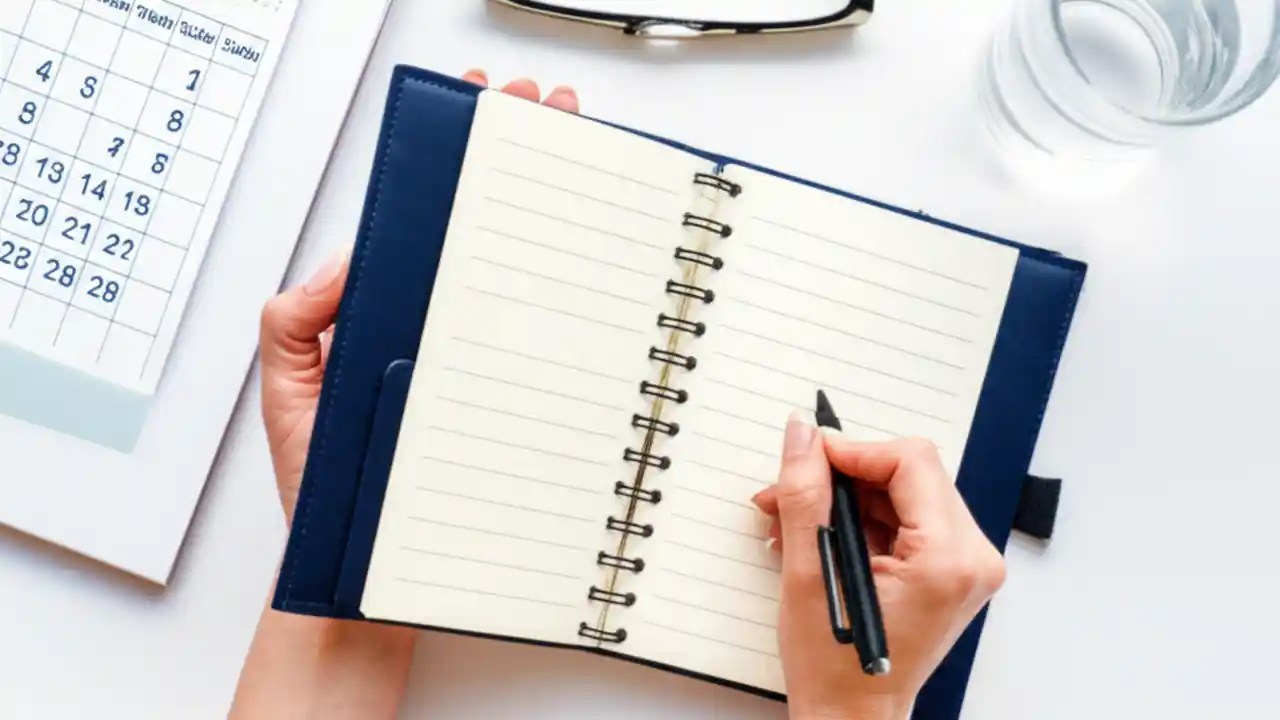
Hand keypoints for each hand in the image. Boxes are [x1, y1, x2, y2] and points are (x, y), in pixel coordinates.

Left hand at [258, 70, 578, 522]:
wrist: (359, 575)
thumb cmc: (328, 492)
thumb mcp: (291, 397)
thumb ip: (296, 326)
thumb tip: (343, 265)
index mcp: (392, 320)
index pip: (430, 228)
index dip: (457, 167)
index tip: (486, 112)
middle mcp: (444, 340)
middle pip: (487, 242)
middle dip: (524, 170)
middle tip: (554, 114)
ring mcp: (483, 374)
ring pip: (525, 290)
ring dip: (562, 229)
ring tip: (587, 169)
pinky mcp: (512, 410)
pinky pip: (545, 357)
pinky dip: (577, 318)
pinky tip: (600, 280)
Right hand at [753, 413, 1005, 719]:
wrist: (853, 718)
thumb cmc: (836, 670)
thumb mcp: (810, 576)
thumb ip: (806, 497)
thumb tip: (803, 438)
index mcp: (948, 559)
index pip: (910, 462)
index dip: (852, 450)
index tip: (808, 457)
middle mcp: (971, 558)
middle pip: (909, 473)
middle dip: (842, 476)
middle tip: (789, 493)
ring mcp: (965, 564)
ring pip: (904, 491)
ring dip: (845, 498)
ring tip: (794, 522)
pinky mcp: (950, 569)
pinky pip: (907, 517)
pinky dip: (861, 518)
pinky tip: (821, 535)